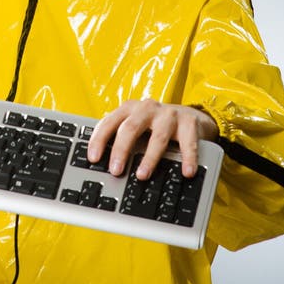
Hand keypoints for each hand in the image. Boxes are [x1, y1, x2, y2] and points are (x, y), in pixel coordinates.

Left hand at [87, 99, 218, 179]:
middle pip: (131, 128)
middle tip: (116, 170)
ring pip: (158, 137)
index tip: (94, 158)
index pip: (109, 122)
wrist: (189, 116)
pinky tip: (186, 171)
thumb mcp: (136, 126)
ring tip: (142, 175)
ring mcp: (169, 114)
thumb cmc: (155, 125)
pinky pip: (188, 142)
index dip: (99, 140)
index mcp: (129, 108)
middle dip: (121, 149)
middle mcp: (147, 108)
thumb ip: (120, 138)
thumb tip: (101, 165)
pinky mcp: (189, 122)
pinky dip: (188, 157)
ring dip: (149, 158)